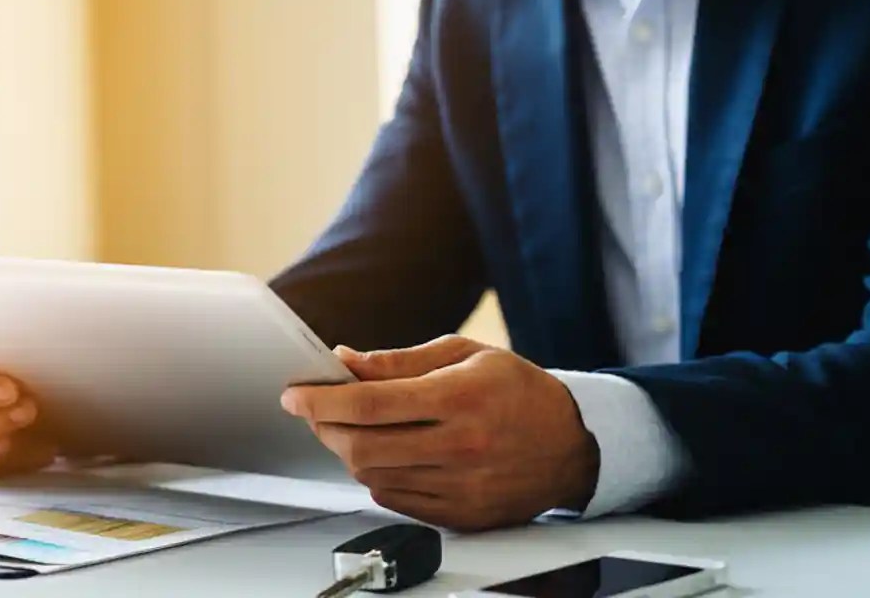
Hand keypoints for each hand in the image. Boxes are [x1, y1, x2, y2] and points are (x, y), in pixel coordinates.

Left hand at [280, 335, 598, 531]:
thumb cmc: (518, 391)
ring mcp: (461, 486)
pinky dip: (376, 477)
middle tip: (317, 413)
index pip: (370, 403)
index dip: (322, 400)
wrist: (573, 444)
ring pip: (373, 477)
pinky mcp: (462, 515)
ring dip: (348, 453)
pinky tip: (384, 456)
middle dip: (325, 429)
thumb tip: (344, 361)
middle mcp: (460, 446)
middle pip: (362, 447)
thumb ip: (399, 362)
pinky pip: (396, 501)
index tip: (296, 395)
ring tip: (352, 430)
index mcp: (459, 398)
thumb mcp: (464, 354)